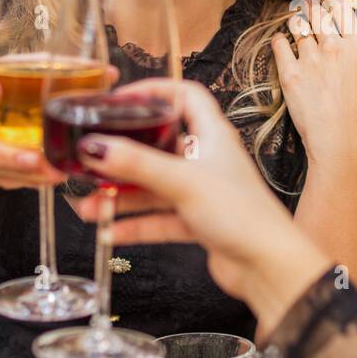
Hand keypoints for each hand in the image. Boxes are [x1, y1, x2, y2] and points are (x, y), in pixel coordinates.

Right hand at [0, 60, 67, 189]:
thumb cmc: (8, 84)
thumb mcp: (23, 69)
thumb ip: (56, 68)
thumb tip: (106, 72)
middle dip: (2, 154)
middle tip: (34, 158)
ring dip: (22, 173)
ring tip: (54, 173)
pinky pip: (3, 179)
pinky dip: (29, 180)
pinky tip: (52, 177)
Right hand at [68, 80, 330, 326]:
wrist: (268, 266)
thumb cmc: (243, 215)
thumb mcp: (183, 182)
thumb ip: (137, 165)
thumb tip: (96, 147)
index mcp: (213, 135)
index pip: (185, 97)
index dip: (154, 91)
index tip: (119, 98)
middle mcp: (208, 159)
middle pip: (158, 146)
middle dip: (122, 156)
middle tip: (90, 161)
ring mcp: (203, 192)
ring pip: (154, 187)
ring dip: (121, 196)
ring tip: (87, 206)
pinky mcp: (199, 222)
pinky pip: (159, 219)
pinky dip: (135, 224)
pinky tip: (109, 232)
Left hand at [271, 0, 356, 163]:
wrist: (340, 142)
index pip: (342, 10)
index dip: (334, 3)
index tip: (330, 3)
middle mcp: (334, 47)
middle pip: (317, 13)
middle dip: (311, 8)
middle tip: (306, 8)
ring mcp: (311, 59)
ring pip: (298, 27)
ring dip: (296, 24)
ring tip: (294, 26)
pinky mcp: (290, 74)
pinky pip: (279, 45)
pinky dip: (279, 41)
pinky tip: (281, 42)